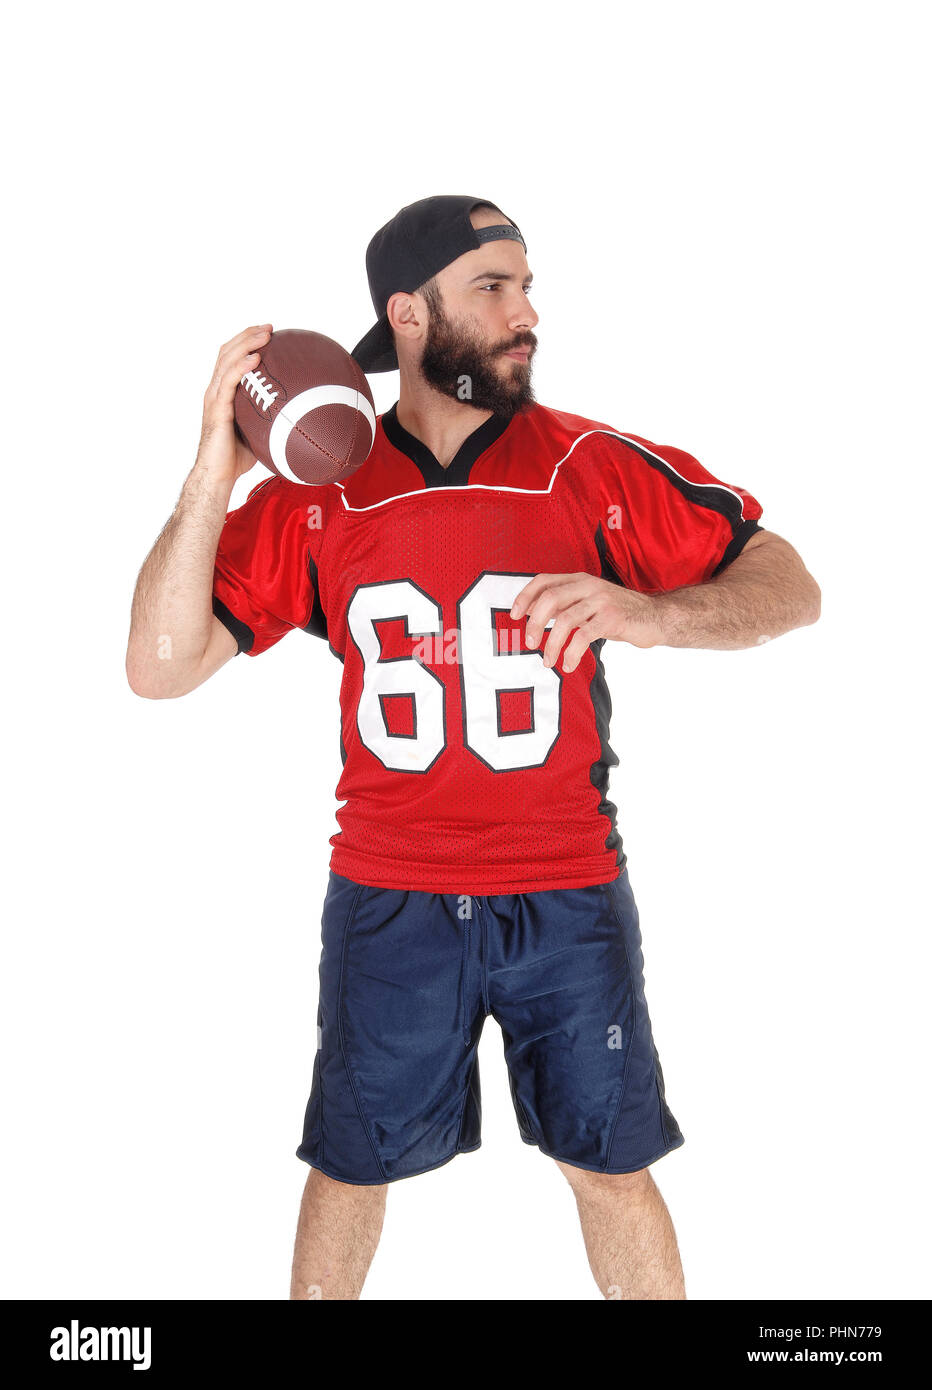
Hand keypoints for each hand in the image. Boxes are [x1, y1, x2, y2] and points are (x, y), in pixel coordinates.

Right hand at [195, 324, 272, 483]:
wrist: (218, 475)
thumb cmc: (236, 458)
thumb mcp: (258, 432)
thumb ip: (270, 418)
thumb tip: (298, 416)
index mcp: (223, 393)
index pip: (231, 359)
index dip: (247, 342)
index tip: (268, 333)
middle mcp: (215, 390)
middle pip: (228, 352)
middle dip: (248, 335)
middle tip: (269, 327)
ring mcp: (214, 397)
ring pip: (227, 361)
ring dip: (247, 344)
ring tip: (265, 334)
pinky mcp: (216, 408)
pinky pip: (228, 382)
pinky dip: (241, 367)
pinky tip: (255, 359)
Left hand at [510, 573, 664, 672]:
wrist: (656, 617)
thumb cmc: (619, 612)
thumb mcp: (590, 603)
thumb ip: (566, 605)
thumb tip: (533, 615)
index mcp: (580, 580)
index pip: (544, 581)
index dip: (525, 596)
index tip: (514, 615)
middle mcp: (589, 586)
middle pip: (550, 598)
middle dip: (534, 623)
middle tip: (530, 643)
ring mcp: (601, 601)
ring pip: (565, 620)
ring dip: (552, 644)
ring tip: (548, 661)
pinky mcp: (612, 618)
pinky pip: (584, 636)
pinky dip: (572, 653)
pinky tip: (569, 664)